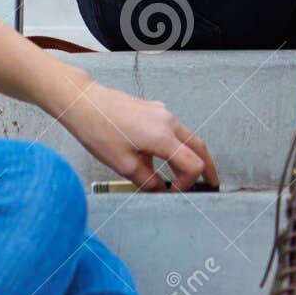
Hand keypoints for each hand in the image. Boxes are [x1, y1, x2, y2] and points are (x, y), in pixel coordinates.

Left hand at [60, 81, 219, 191]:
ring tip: (181, 176)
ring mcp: (162, 113)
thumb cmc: (98, 128)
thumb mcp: (122, 164)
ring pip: (187, 137)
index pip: (193, 164)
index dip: (188, 183)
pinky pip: (172, 130)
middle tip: (212, 183)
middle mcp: (167, 121)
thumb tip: (159, 189)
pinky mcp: (153, 110)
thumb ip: (147, 180)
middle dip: (207, 167)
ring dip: (188, 157)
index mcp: (162, 136)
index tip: (174, 192)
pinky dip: (173, 146)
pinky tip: (157, 158)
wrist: (83, 102)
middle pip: (199, 147)